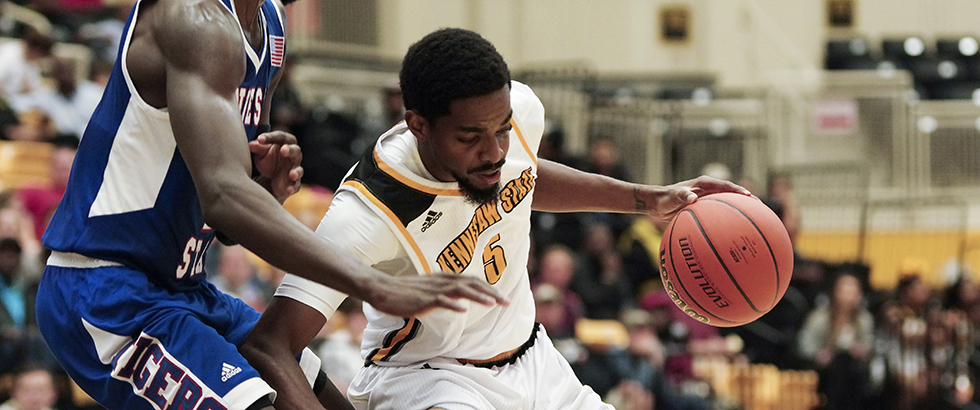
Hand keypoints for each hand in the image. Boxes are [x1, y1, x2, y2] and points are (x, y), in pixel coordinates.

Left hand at [249, 130, 303, 200]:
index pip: (281, 137)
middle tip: (283, 150)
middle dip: (290, 150)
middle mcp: (293, 156)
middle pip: (295, 150)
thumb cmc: (267, 160)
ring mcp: (294, 170)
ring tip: (292, 174)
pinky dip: (293, 188)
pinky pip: (296, 186)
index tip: (260, 139)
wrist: (270, 180)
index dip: (271, 137)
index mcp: (285, 144)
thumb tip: (250, 145)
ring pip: (298, 170)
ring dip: (296, 172)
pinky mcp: (294, 184)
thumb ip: (257, 148)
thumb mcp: (260, 153)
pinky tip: (288, 190)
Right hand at [364, 273, 508, 316]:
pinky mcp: (422, 299)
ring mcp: (432, 289)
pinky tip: (463, 310)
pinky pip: (440, 300)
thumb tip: (457, 297)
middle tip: (507, 302)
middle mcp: (441, 281)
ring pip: (460, 290)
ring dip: (478, 296)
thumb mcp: (428, 289)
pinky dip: (453, 304)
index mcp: (444, 278)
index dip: (488, 287)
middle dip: (490, 292)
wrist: (382, 289)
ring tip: (493, 303)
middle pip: (471, 283)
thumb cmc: (404, 291)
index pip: (471, 280)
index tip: (502, 297)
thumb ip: (443, 291)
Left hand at [635, 175, 750, 221]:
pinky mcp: (706, 208)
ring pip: (729, 203)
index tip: (749, 196)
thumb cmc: (664, 198)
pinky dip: (729, 219)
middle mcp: (709, 189)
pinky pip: (721, 213)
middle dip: (747, 199)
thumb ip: (682, 196)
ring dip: (741, 210)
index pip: (725, 185)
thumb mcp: (672, 197)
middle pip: (733, 193)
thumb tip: (692, 198)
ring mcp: (709, 198)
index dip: (738, 190)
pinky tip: (735, 232)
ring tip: (757, 220)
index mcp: (704, 183)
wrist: (657, 203)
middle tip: (761, 208)